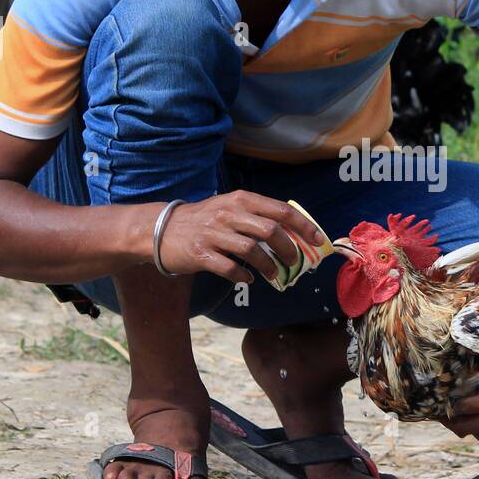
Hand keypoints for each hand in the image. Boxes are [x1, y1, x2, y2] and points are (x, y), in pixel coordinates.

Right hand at [156, 190, 325, 284]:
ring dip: (269, 266)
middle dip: (288, 249)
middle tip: (294, 262)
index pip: (280, 210)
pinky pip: (229, 268)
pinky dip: (243, 275)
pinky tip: (248, 278)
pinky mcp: (200, 254)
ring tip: (274, 275)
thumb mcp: (229, 208)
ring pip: (252, 250)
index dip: (303, 226)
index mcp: (240, 200)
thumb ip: (256, 215)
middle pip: (270, 231)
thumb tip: (292, 232)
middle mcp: (228, 213)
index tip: (317, 240)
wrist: (161, 229)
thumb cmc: (203, 220)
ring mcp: (213, 234)